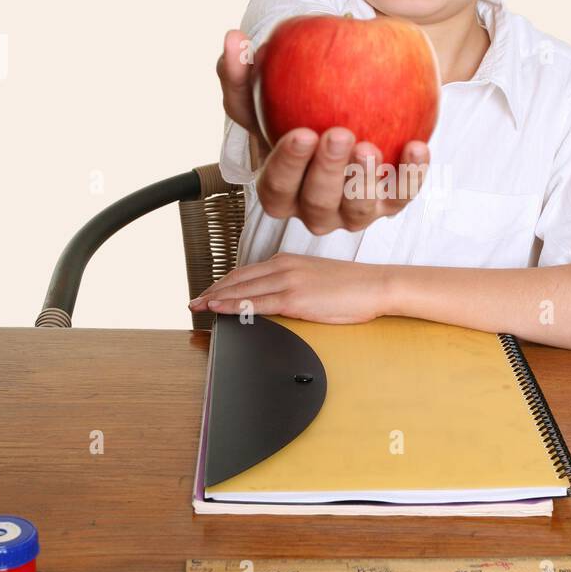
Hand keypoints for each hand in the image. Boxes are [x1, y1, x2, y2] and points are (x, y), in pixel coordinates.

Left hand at [189, 252, 390, 324]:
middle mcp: (284, 266)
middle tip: (194, 303)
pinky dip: (232, 305)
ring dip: (216, 299)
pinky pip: (255, 302)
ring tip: (199, 308)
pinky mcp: (294, 297)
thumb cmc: (353, 286)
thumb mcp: (316, 280)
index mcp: (288, 261)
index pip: (246, 272)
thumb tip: (275, 300)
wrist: (376, 285)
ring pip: (241, 289)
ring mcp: (288, 281)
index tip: (208, 293)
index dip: (223, 283)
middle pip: (237, 278)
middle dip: (212, 291)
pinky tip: (219, 310)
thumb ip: (292, 286)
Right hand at [216, 29, 430, 233]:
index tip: (302, 132)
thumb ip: (242, 72)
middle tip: (340, 135)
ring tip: (370, 148)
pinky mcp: (391, 203)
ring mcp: (354, 211)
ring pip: (358, 211)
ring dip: (365, 182)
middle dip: (328, 173)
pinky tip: (417, 145)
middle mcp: (315, 208)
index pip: (276, 187)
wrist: (346, 109)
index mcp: (280, 189)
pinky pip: (403, 195)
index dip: (288, 165)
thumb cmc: (294, 108)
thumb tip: (233, 39)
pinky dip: (412, 174)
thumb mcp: (263, 92)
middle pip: (317, 203)